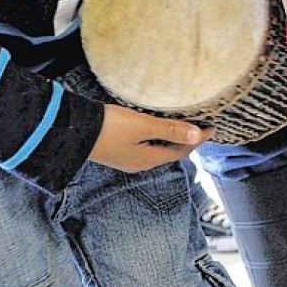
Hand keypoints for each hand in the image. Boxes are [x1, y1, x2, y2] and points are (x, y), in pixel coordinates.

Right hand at [88, 105, 210, 171]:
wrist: (74, 130)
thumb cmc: (110, 127)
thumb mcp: (143, 126)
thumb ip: (170, 130)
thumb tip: (197, 135)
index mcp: (149, 160)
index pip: (182, 151)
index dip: (198, 139)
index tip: (212, 127)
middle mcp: (140, 163)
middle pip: (171, 152)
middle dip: (187, 140)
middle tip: (200, 124)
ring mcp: (128, 157)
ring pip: (158, 148)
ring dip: (172, 138)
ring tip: (183, 123)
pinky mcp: (118, 149)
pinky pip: (146, 144)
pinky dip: (158, 136)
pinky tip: (156, 126)